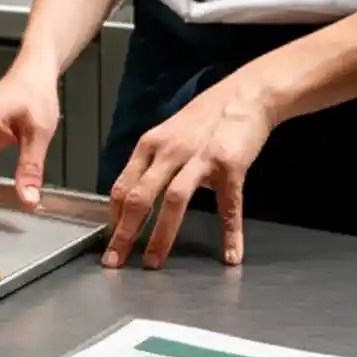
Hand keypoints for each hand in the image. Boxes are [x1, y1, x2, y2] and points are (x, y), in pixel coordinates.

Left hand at [104, 79, 274, 268]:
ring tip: (153, 263)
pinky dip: (230, 233)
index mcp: (150, 145)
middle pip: (140, 197)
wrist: (247, 94)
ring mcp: (200, 159)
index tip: (110, 240)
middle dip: (124, 233)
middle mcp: (170, 152)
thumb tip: (133, 196)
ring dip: (161, 236)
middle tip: (114, 260)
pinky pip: (229, 206)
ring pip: (173, 201)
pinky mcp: (230, 166)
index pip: (122, 186)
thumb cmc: (205, 117)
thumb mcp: (168, 135)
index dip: (114, 217)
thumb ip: (151, 163)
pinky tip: (231, 255)